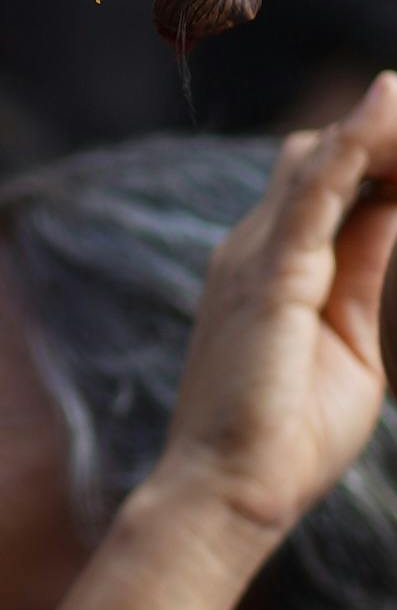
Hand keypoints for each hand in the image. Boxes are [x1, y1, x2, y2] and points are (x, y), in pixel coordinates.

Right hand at [149, 71, 396, 571]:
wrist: (228, 492)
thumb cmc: (285, 433)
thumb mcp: (347, 334)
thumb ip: (363, 268)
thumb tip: (390, 208)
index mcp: (269, 263)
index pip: (328, 178)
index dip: (379, 153)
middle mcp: (253, 246)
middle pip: (322, 154)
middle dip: (382, 135)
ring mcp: (253, 256)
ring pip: (320, 158)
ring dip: (376, 131)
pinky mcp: (267, 277)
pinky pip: (312, 195)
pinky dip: (351, 151)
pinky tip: (383, 118)